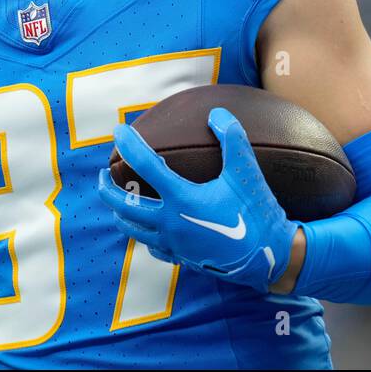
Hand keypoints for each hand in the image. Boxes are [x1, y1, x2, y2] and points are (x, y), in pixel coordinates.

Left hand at [97, 107, 298, 293]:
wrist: (270, 259)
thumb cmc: (258, 213)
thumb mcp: (246, 172)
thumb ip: (232, 139)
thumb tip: (216, 113)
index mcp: (182, 199)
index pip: (145, 166)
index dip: (130, 144)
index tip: (118, 130)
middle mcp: (171, 223)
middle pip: (124, 205)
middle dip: (106, 188)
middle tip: (100, 173)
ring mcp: (174, 244)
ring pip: (133, 230)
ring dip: (120, 212)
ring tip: (116, 201)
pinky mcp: (182, 258)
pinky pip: (153, 247)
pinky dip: (144, 234)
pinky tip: (148, 229)